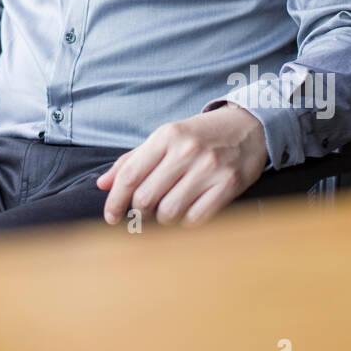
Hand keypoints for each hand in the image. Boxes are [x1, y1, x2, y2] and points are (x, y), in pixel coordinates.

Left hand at [96, 102, 267, 227]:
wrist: (248, 126)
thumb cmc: (200, 135)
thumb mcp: (165, 138)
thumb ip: (133, 160)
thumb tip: (102, 185)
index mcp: (166, 136)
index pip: (130, 176)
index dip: (115, 201)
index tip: (111, 217)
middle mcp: (186, 150)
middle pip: (145, 197)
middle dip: (139, 213)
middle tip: (143, 214)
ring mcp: (209, 168)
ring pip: (169, 212)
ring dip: (162, 220)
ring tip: (166, 212)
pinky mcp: (229, 184)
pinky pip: (196, 218)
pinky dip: (186, 223)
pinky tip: (186, 214)